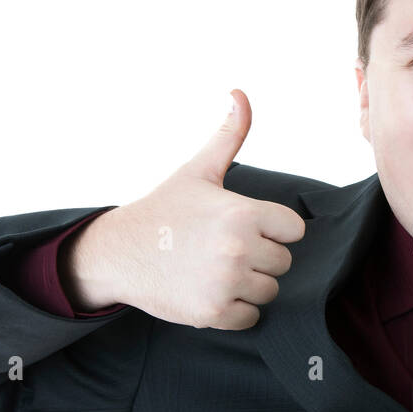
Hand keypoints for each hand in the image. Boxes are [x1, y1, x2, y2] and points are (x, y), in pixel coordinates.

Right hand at [64, 90, 306, 328]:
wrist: (118, 253)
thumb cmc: (165, 211)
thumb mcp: (198, 171)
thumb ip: (229, 136)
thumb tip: (240, 93)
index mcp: (243, 212)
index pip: (294, 230)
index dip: (273, 230)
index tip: (246, 227)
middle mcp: (239, 248)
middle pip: (283, 262)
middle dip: (260, 258)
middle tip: (224, 250)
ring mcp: (227, 283)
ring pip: (269, 291)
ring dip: (249, 285)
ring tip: (217, 270)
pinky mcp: (213, 312)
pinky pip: (250, 318)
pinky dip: (235, 310)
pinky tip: (211, 291)